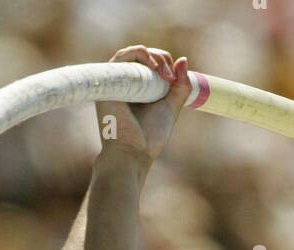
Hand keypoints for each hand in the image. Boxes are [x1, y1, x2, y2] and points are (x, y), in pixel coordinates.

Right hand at [96, 46, 190, 162]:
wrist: (134, 153)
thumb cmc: (150, 136)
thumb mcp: (171, 106)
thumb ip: (180, 86)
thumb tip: (183, 59)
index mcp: (138, 89)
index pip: (151, 62)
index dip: (165, 62)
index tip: (175, 79)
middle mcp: (125, 83)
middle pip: (143, 55)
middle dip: (161, 59)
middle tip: (170, 78)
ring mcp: (116, 82)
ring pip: (132, 53)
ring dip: (152, 56)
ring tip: (162, 71)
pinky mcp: (109, 83)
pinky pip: (121, 57)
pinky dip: (138, 53)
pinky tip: (153, 65)